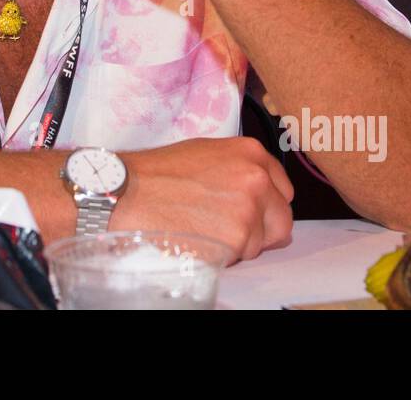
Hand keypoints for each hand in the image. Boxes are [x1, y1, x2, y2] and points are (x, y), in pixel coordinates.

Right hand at [113, 137, 294, 262]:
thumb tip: (258, 190)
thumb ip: (238, 168)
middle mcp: (256, 178)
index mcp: (251, 153)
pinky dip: (226, 256)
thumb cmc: (157, 174)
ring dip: (239, 244)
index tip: (249, 211)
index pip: (283, 190)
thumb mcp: (206, 153)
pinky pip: (243, 257)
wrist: (126, 192)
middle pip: (281, 220)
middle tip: (227, 228)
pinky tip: (200, 239)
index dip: (265, 205)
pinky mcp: (237, 238)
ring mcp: (249, 209)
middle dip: (260, 230)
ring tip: (205, 230)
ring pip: (262, 243)